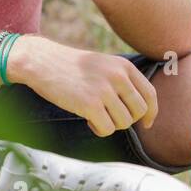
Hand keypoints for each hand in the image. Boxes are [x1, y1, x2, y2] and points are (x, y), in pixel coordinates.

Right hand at [7, 35, 157, 136]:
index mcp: (123, 66)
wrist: (39, 61)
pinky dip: (99, 130)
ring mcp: (104, 90)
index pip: (150, 95)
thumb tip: (143, 112)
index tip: (145, 123)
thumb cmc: (68, 66)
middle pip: (139, 112)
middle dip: (126, 119)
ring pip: (124, 123)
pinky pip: (107, 129)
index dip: (150, 113)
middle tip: (108, 116)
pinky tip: (88, 121)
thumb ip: (122, 81)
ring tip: (94, 116)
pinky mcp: (89, 104)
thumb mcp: (101, 64)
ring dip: (111, 125)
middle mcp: (117, 77)